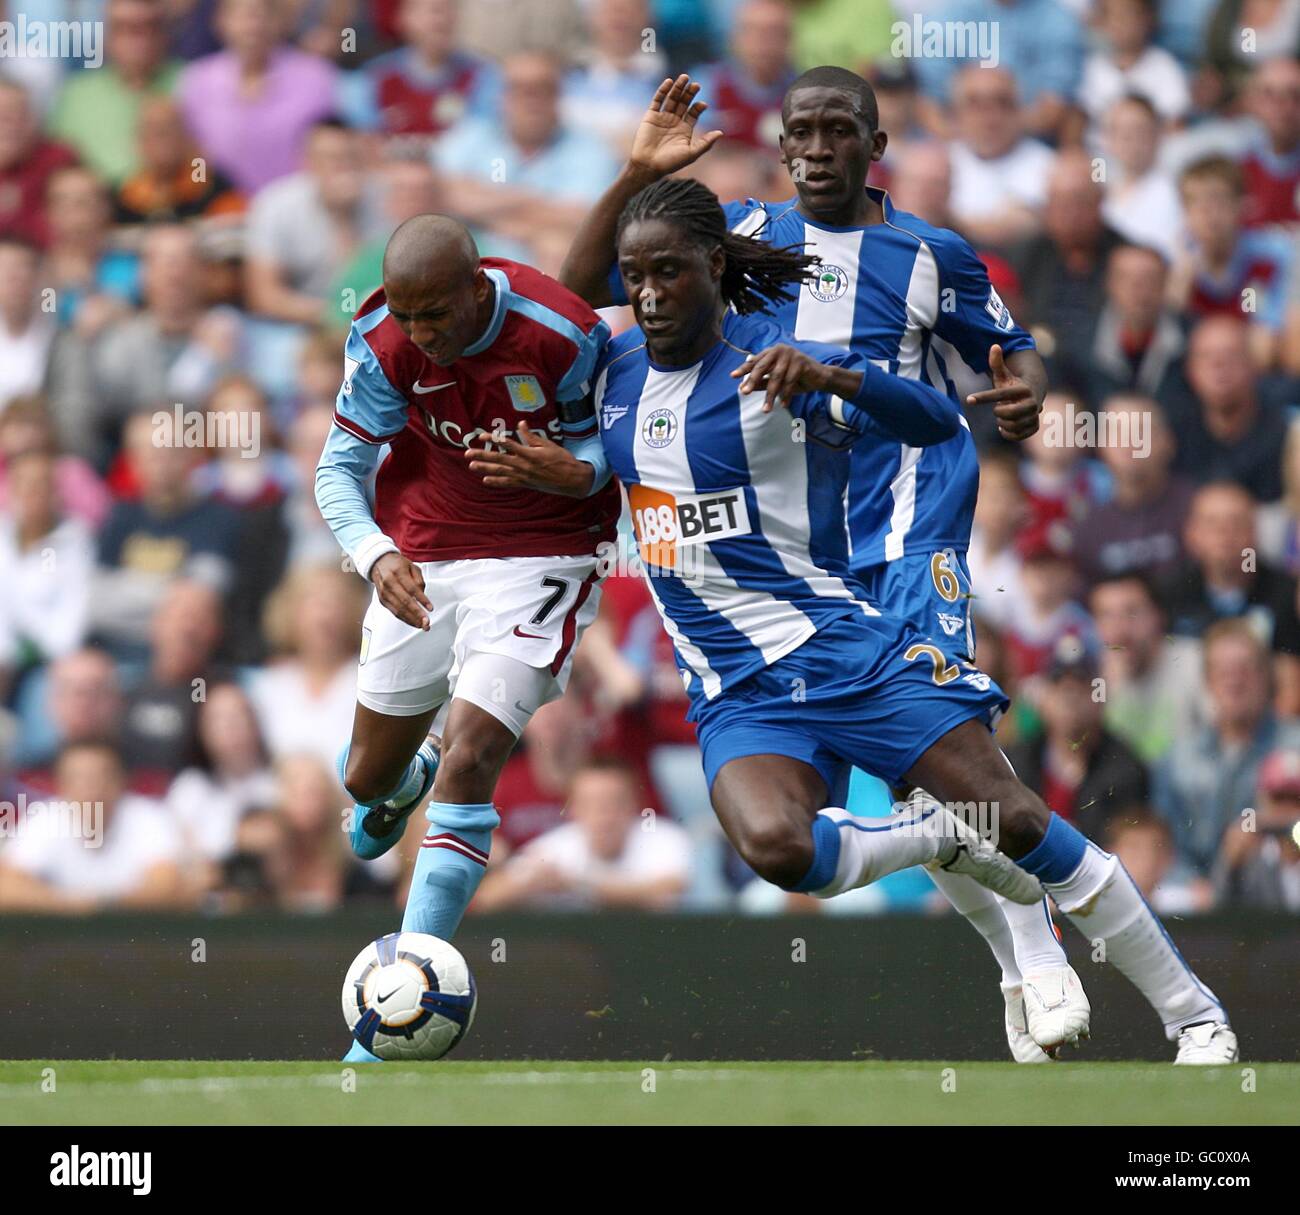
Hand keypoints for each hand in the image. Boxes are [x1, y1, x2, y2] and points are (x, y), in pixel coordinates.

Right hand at [370, 552, 431, 629]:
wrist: (379, 563)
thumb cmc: (397, 564)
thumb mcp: (412, 566)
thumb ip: (419, 580)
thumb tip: (422, 595)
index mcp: (398, 572)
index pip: (412, 588)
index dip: (422, 600)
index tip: (430, 608)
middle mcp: (389, 583)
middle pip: (405, 601)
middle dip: (417, 614)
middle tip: (427, 621)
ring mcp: (384, 593)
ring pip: (399, 609)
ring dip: (412, 620)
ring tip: (422, 625)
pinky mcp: (382, 600)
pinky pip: (394, 612)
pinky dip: (405, 619)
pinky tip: (413, 622)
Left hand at [465, 420, 594, 496]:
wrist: (571, 480)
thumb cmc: (562, 460)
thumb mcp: (548, 445)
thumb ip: (531, 436)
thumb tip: (521, 423)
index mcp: (529, 454)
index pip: (507, 445)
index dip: (494, 439)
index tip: (481, 436)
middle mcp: (524, 466)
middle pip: (499, 459)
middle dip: (482, 456)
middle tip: (468, 453)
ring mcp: (523, 476)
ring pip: (500, 472)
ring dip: (485, 469)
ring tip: (472, 466)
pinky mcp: (525, 484)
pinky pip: (508, 483)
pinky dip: (496, 482)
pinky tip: (486, 480)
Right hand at [629, 74, 723, 179]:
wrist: (648, 166)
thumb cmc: (670, 163)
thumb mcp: (691, 153)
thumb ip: (706, 143)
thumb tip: (721, 132)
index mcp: (684, 130)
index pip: (693, 113)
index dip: (698, 107)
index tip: (703, 104)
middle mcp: (674, 122)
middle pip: (684, 103)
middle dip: (690, 93)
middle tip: (696, 85)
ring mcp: (662, 118)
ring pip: (672, 98)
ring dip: (678, 88)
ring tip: (685, 77)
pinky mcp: (651, 116)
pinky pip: (657, 100)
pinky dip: (662, 90)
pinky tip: (669, 82)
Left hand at [732, 345, 828, 411]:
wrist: (820, 378)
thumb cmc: (797, 379)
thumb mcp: (776, 382)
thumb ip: (761, 383)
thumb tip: (742, 387)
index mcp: (772, 353)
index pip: (755, 361)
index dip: (744, 369)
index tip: (733, 376)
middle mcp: (780, 350)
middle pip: (762, 367)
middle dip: (753, 381)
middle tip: (744, 393)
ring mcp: (791, 354)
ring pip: (776, 377)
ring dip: (770, 395)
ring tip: (766, 409)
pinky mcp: (801, 362)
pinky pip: (790, 381)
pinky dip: (786, 395)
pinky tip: (783, 405)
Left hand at [966, 344, 1038, 440]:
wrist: (1035, 395)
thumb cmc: (1014, 385)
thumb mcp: (1004, 375)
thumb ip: (997, 363)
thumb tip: (994, 346)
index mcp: (1023, 389)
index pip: (1000, 394)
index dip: (983, 397)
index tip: (968, 399)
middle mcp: (1032, 403)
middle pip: (1007, 413)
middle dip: (998, 412)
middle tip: (998, 409)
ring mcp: (1034, 416)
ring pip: (1011, 426)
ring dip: (1002, 423)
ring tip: (1003, 418)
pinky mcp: (1035, 427)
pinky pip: (1017, 436)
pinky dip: (1008, 433)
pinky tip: (1006, 427)